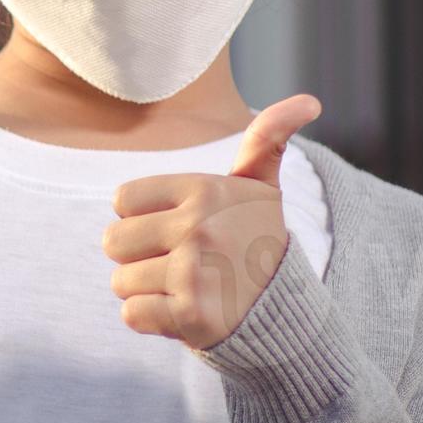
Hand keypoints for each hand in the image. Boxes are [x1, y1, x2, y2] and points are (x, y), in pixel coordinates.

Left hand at [104, 95, 319, 350]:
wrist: (287, 315)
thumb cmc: (257, 242)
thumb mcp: (261, 188)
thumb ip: (268, 139)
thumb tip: (309, 101)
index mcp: (204, 190)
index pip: (121, 200)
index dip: (143, 218)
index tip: (181, 228)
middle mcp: (199, 227)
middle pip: (113, 242)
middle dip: (140, 257)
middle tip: (184, 263)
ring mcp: (195, 272)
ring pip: (120, 281)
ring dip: (148, 291)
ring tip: (189, 288)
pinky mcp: (191, 315)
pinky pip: (131, 315)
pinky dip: (152, 321)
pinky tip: (187, 313)